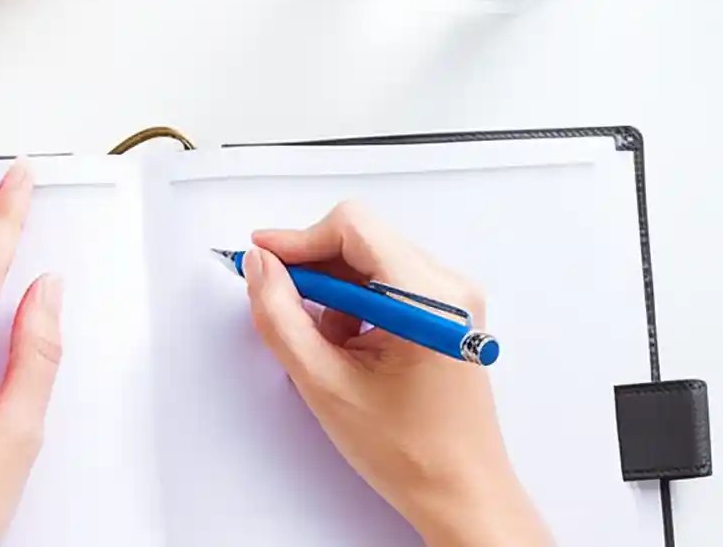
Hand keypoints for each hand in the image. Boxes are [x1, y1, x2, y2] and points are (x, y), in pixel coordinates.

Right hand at [245, 202, 551, 546]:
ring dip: (333, 292)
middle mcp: (450, 287)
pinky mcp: (446, 314)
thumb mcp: (325, 384)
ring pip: (370, 261)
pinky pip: (387, 283)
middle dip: (313, 268)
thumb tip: (260, 267)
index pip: (353, 228)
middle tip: (276, 299)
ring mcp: (452, 299)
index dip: (298, 239)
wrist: (461, 493)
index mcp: (429, 299)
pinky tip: (346, 348)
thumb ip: (281, 317)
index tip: (262, 257)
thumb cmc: (410, 452)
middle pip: (362, 240)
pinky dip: (354, 306)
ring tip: (323, 345)